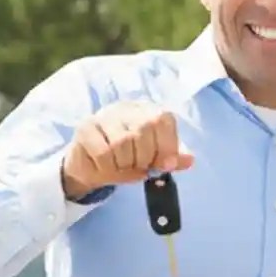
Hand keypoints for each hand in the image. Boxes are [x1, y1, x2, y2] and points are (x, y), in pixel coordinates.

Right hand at [62, 101, 193, 199]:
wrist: (92, 168)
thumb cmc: (126, 160)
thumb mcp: (152, 162)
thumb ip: (171, 159)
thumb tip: (189, 160)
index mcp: (147, 111)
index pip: (162, 119)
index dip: (167, 145)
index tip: (164, 165)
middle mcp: (126, 108)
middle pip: (143, 129)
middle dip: (144, 157)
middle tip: (138, 167)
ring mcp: (103, 116)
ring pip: (121, 142)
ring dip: (124, 164)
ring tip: (121, 166)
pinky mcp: (85, 128)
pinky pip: (103, 153)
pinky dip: (108, 167)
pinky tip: (106, 167)